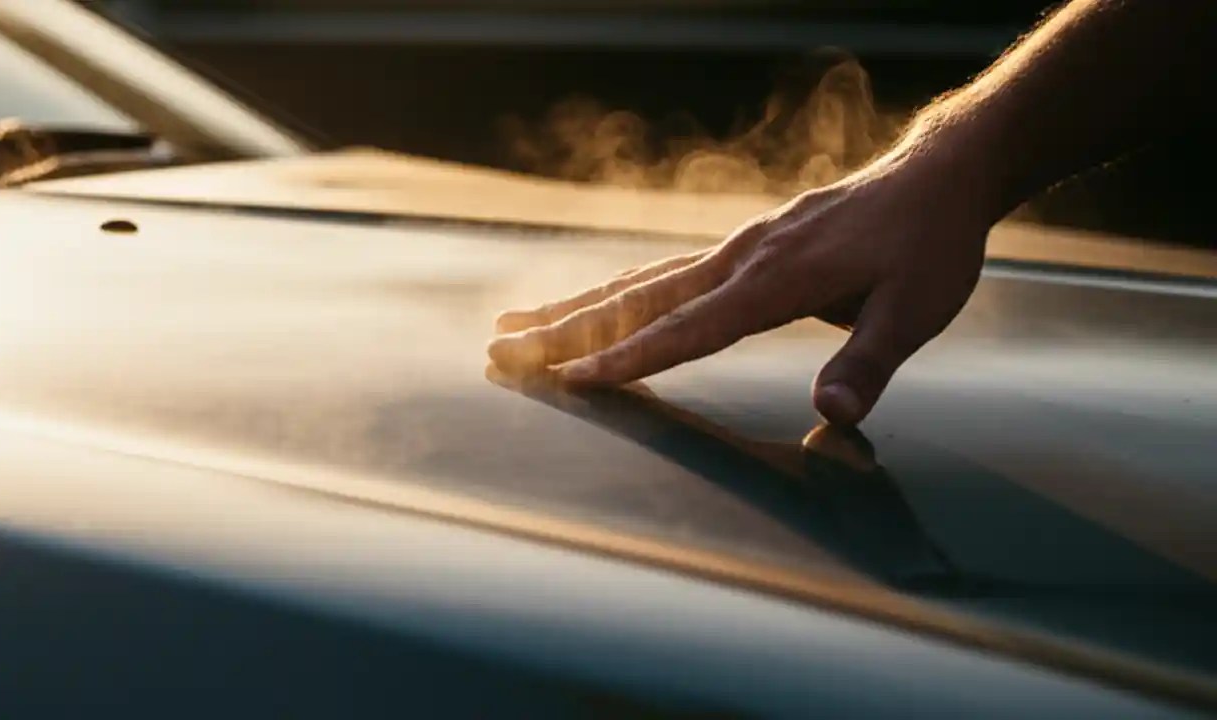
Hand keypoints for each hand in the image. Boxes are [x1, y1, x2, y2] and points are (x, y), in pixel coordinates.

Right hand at [488, 145, 995, 424]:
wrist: (937, 177)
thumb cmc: (930, 245)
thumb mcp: (917, 308)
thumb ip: (869, 361)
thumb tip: (833, 415)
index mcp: (773, 280)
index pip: (684, 329)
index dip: (626, 358)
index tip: (569, 379)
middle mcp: (740, 259)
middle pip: (636, 301)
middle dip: (564, 329)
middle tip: (500, 350)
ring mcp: (736, 248)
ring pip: (637, 282)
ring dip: (573, 305)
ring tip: (514, 322)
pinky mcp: (742, 246)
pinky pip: (663, 273)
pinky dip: (616, 292)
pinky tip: (592, 302)